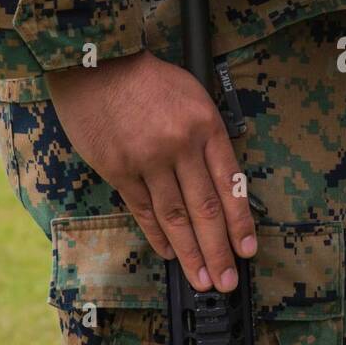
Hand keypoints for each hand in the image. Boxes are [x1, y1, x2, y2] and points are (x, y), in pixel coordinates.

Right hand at [46, 50, 255, 292]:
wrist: (97, 63)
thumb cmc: (150, 78)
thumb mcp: (195, 95)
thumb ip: (210, 138)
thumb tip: (225, 186)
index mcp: (206, 125)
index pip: (230, 184)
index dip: (241, 222)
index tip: (248, 249)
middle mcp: (180, 146)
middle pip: (205, 209)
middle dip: (219, 250)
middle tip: (227, 281)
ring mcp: (147, 160)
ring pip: (174, 217)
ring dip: (190, 253)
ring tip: (202, 279)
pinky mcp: (118, 169)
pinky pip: (142, 210)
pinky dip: (157, 235)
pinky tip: (169, 253)